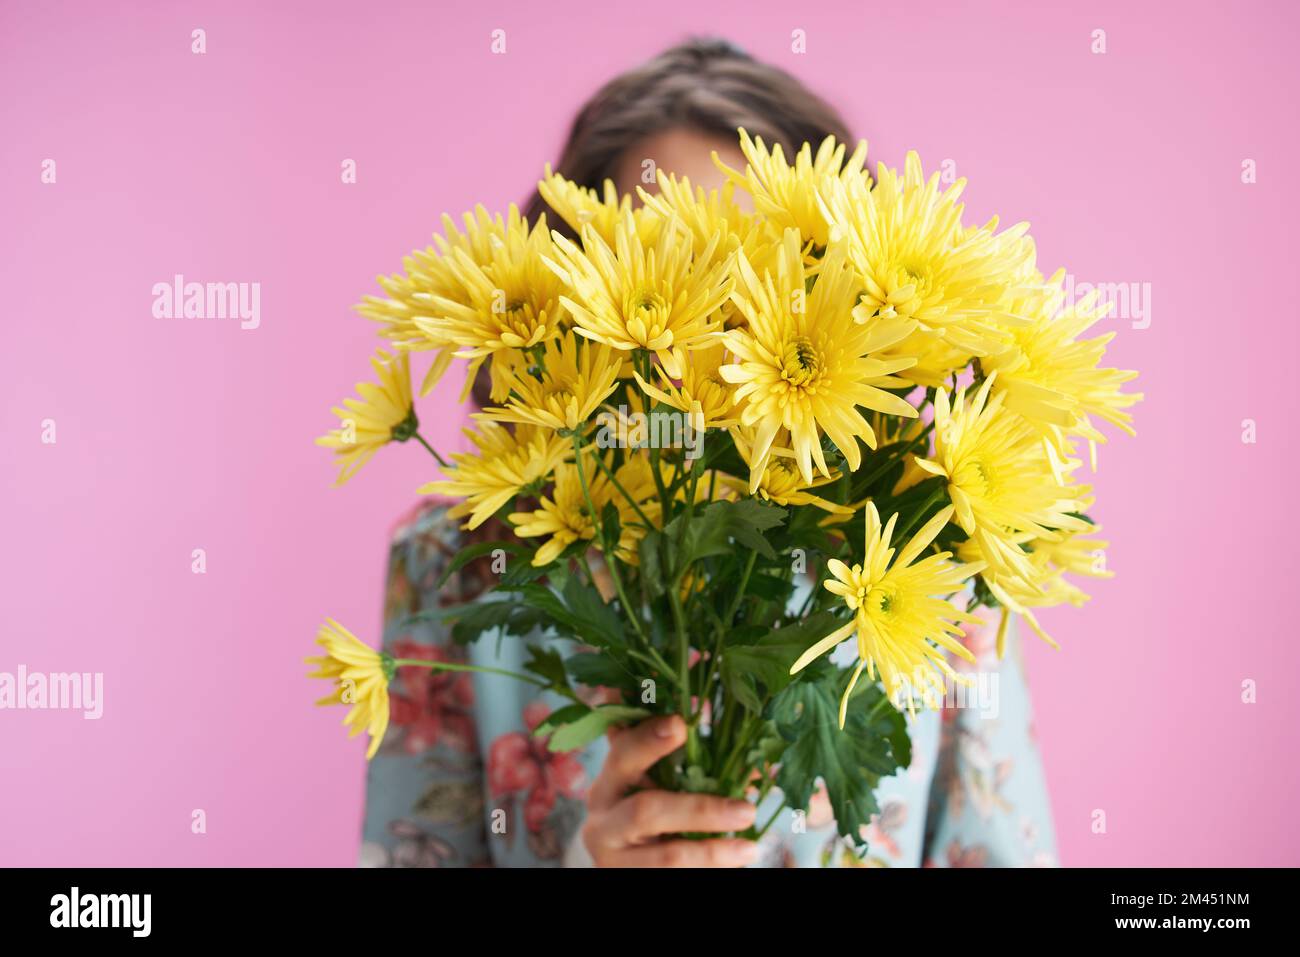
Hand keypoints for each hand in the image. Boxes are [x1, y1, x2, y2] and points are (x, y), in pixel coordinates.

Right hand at [581, 715, 758, 866]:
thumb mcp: (652, 789)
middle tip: (746, 810)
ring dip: (712, 852)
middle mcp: (603, 822)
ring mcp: (615, 859)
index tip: (680, 725)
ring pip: (666, 857)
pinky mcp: (631, 880)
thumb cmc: (643, 814)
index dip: (648, 740)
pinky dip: (706, 868)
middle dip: (700, 810)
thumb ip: (686, 769)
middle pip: (646, 811)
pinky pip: (672, 875)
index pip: (622, 755)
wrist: (617, 865)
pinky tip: (734, 862)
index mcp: (608, 785)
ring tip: (750, 848)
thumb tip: (751, 766)